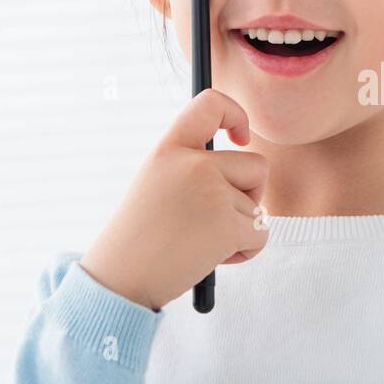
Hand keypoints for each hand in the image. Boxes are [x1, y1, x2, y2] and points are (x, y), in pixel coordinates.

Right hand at [79, 89, 268, 310]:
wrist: (121, 279)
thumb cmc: (140, 236)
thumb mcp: (157, 183)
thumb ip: (193, 167)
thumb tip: (244, 165)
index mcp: (169, 150)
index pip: (210, 104)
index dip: (236, 115)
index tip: (241, 137)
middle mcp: (192, 165)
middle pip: (256, 165)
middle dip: (249, 193)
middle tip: (216, 217)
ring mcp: (213, 194)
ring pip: (258, 206)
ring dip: (240, 228)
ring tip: (201, 241)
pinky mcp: (228, 226)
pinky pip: (261, 234)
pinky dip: (245, 251)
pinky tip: (213, 257)